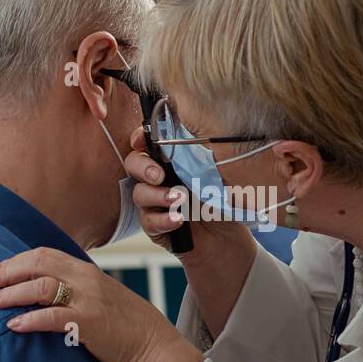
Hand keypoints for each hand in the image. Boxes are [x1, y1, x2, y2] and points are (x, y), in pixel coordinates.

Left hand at [0, 248, 203, 361]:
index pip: (44, 254)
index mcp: (86, 270)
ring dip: (11, 293)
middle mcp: (86, 279)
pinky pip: (52, 316)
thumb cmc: (124, 326)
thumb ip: (75, 290)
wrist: (154, 346)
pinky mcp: (89, 323)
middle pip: (37, 263)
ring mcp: (88, 299)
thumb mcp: (100, 298)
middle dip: (5, 271)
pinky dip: (29, 319)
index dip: (15, 261)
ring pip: (41, 286)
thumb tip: (43, 293)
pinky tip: (12, 325)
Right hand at [124, 128, 252, 259]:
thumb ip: (198, 149)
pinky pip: (148, 221)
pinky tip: (178, 219)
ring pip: (139, 194)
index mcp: (171, 159)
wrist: (228, 234)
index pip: (147, 143)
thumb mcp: (215, 169)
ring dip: (157, 195)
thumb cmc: (223, 198)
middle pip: (134, 165)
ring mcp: (154, 202)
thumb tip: (183, 128)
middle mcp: (159, 178)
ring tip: (180, 199)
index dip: (140, 139)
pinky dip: (162, 220)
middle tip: (158, 176)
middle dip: (142, 167)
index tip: (140, 141)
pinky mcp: (154, 225)